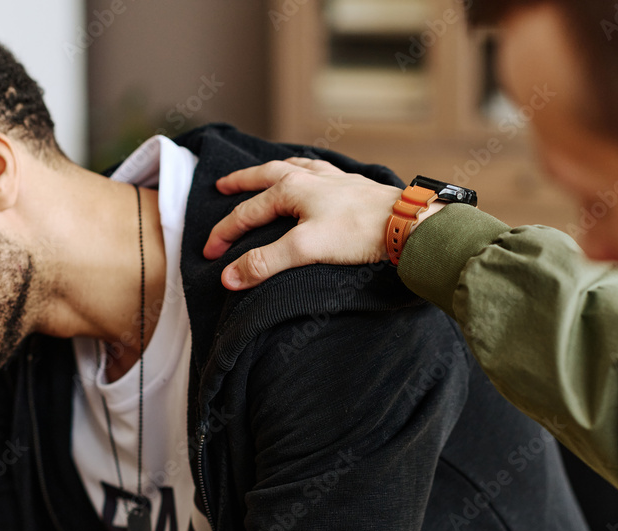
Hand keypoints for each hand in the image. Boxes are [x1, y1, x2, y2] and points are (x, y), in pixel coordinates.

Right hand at [203, 157, 402, 289]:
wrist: (407, 224)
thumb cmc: (358, 232)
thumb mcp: (305, 249)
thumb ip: (265, 262)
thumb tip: (229, 276)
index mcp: (292, 190)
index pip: (246, 213)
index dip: (224, 233)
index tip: (210, 253)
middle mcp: (309, 178)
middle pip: (265, 175)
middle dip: (241, 182)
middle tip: (222, 185)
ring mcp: (332, 180)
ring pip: (294, 167)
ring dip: (274, 171)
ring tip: (265, 174)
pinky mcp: (353, 186)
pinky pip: (323, 171)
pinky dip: (309, 170)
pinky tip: (314, 176)